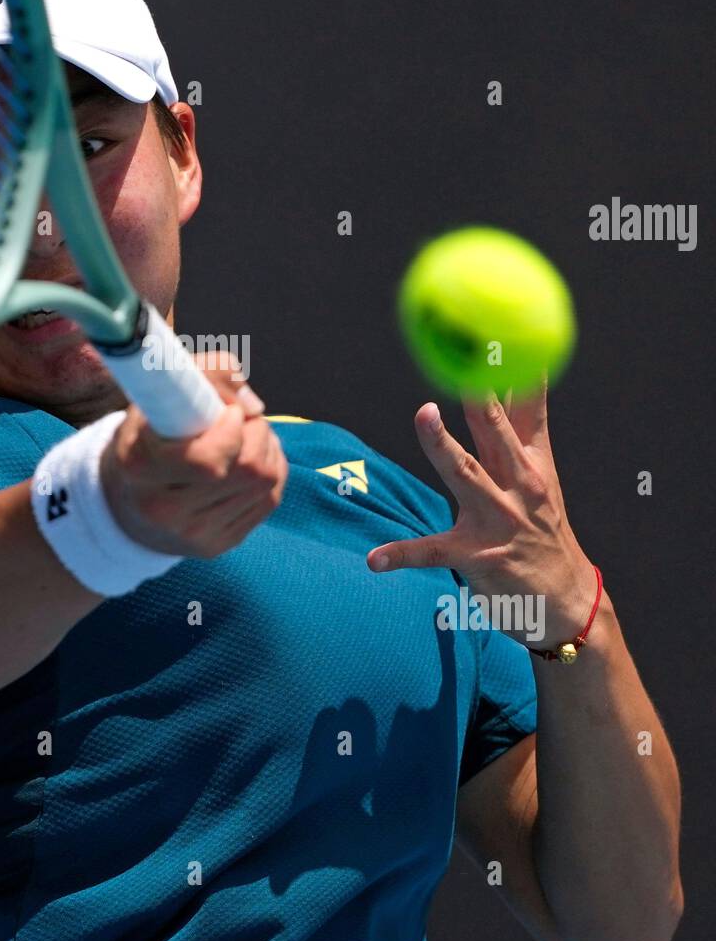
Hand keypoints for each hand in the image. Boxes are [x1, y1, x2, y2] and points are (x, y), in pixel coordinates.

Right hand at [100, 352, 287, 558]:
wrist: (124, 504)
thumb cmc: (145, 439)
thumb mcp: (155, 399)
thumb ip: (202, 376)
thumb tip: (252, 402)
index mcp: (142, 469)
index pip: (209, 461)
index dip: (232, 431)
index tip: (227, 411)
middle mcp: (167, 511)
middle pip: (249, 471)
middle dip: (257, 431)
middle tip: (242, 417)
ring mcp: (196, 534)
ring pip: (265, 484)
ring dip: (267, 448)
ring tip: (246, 435)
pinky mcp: (219, 544)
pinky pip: (270, 499)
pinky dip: (272, 470)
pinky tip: (251, 459)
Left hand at [366, 381, 597, 648]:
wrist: (565, 601)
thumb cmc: (543, 529)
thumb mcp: (541, 477)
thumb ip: (524, 428)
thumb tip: (520, 374)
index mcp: (531, 465)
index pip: (529, 410)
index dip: (519, 374)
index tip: (506, 339)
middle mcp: (518, 487)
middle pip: (496, 432)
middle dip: (483, 398)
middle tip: (468, 365)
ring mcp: (497, 521)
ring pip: (465, 474)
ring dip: (442, 443)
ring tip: (424, 413)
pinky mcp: (475, 557)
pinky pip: (430, 552)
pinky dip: (400, 555)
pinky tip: (374, 560)